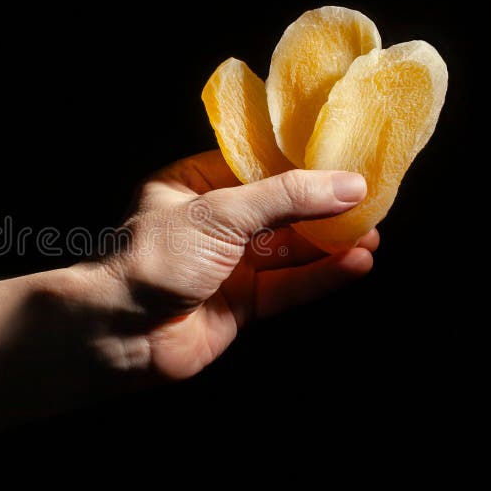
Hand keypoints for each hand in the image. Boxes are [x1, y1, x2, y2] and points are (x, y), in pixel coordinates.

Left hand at [91, 151, 377, 379]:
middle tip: (370, 200)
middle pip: (279, 208)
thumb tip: (347, 183)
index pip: (258, 165)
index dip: (302, 163)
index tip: (347, 158)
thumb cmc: (152, 258)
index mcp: (193, 184)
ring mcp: (226, 264)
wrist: (117, 333)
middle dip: (323, 206)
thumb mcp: (219, 212)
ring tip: (372, 233)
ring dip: (329, 243)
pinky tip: (354, 264)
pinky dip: (320, 276)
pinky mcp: (239, 304)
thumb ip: (285, 197)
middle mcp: (211, 222)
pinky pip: (287, 286)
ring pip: (288, 250)